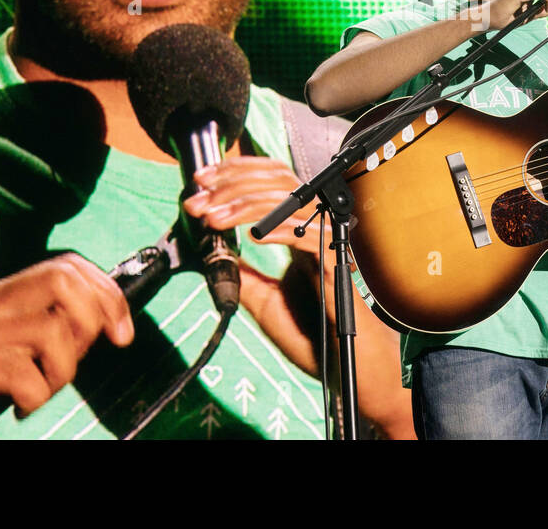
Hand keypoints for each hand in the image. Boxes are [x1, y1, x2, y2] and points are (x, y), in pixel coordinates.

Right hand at [0, 253, 133, 438]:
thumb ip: (21, 328)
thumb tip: (83, 332)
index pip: (64, 266)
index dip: (106, 292)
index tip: (122, 328)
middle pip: (65, 283)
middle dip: (93, 319)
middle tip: (84, 355)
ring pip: (51, 331)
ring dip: (63, 369)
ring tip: (41, 391)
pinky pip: (22, 374)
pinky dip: (34, 396)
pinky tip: (18, 407)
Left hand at [184, 158, 414, 436]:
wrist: (347, 372)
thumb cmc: (314, 338)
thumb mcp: (263, 302)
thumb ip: (242, 275)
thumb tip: (211, 252)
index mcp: (297, 235)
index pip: (270, 185)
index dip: (236, 175)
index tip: (202, 182)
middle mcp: (313, 233)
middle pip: (280, 181)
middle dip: (234, 184)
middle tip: (200, 200)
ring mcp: (326, 247)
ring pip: (292, 203)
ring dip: (247, 206)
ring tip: (215, 219)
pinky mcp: (336, 270)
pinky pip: (309, 239)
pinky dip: (279, 231)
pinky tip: (253, 237)